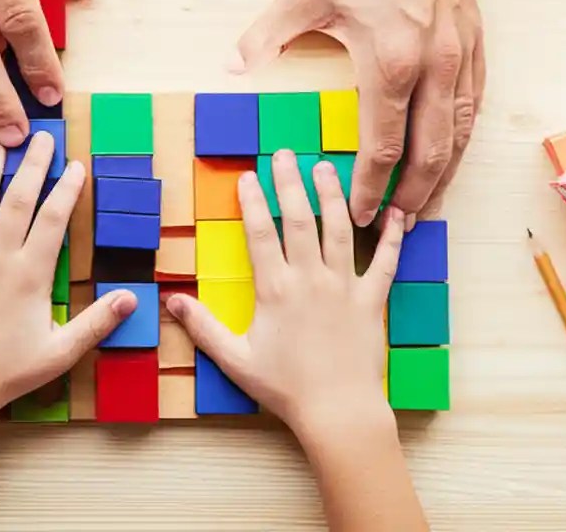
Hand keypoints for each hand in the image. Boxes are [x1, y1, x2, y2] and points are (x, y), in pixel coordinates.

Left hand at [0, 134, 133, 504]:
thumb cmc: (6, 373)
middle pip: (18, 198)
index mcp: (30, 273)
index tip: (76, 165)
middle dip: (33, 164)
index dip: (67, 189)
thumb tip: (132, 300)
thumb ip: (97, 322)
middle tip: (41, 137)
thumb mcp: (60, 352)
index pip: (53, 218)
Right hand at [167, 151, 404, 437]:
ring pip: (339, 229)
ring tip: (326, 167)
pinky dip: (391, 236)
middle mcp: (310, 279)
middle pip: (299, 219)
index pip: (260, 233)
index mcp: (275, 289)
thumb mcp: (234, 359)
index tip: (248, 176)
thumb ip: (202, 327)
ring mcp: (344, 287)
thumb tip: (171, 301)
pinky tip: (394, 212)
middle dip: (290, 183)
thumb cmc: (284, 388)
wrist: (337, 411)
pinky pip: (385, 261)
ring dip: (332, 195)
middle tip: (284, 154)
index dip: (252, 201)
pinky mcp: (372, 300)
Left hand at [236, 0, 483, 227]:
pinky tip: (453, 149)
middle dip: (414, 195)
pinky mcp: (473, 39)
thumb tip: (233, 68)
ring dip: (446, 173)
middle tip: (398, 226)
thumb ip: (267, 37)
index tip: (362, 216)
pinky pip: (474, 101)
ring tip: (429, 203)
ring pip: (460, 131)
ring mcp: (460, 53)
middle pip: (431, 151)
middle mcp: (434, 65)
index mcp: (391, 62)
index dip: (372, 187)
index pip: (384, 145)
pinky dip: (463, 134)